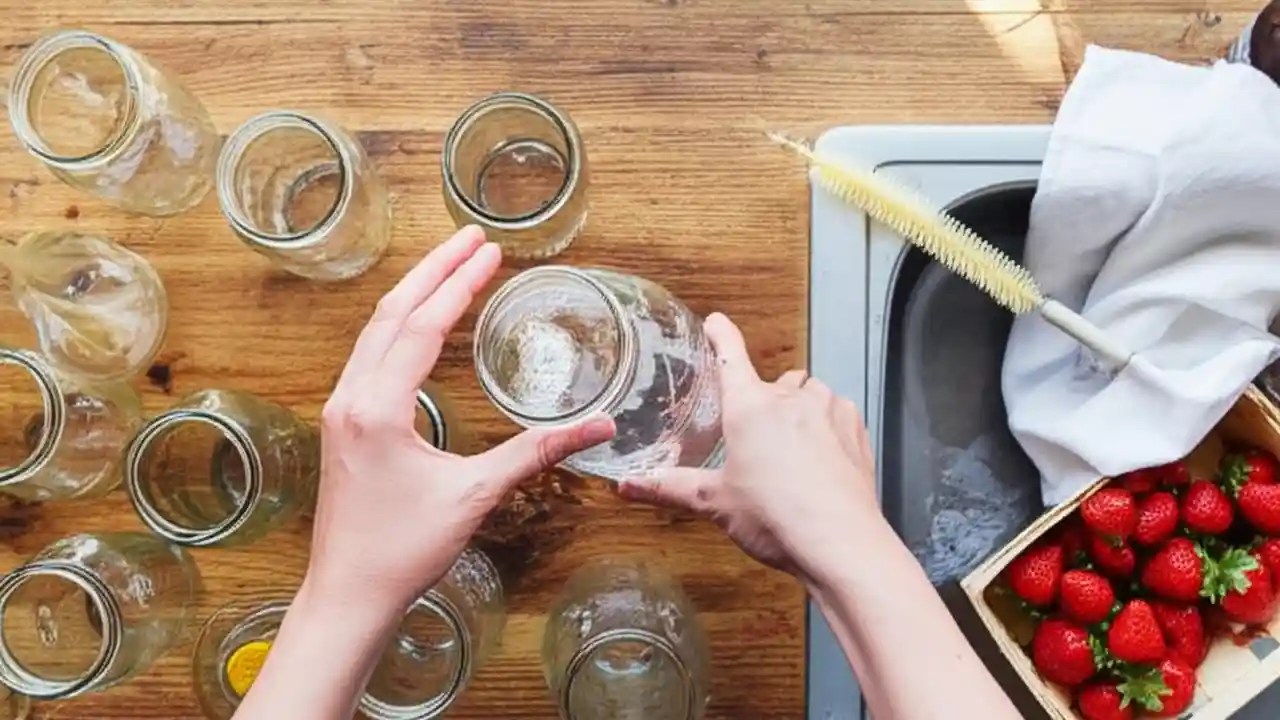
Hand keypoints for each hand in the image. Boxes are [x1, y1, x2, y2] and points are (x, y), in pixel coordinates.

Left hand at [309, 227, 614, 614]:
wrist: (348, 596)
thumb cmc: (404, 550)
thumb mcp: (475, 495)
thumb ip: (535, 453)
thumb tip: (599, 428)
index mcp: (377, 409)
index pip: (421, 327)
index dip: (458, 285)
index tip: (489, 251)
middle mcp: (350, 399)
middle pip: (390, 313)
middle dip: (433, 270)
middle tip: (472, 237)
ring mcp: (340, 410)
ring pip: (374, 331)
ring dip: (413, 293)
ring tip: (451, 263)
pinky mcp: (343, 425)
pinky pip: (369, 355)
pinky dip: (398, 325)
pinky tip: (420, 321)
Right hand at [620, 312, 876, 583]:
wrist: (840, 542)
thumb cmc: (777, 519)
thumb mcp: (716, 504)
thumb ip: (670, 488)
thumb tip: (628, 486)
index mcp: (750, 408)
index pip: (731, 356)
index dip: (721, 336)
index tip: (715, 323)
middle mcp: (790, 398)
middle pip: (772, 383)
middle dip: (764, 403)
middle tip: (756, 440)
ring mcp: (828, 409)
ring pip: (808, 394)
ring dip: (798, 412)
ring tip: (791, 454)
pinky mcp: (855, 427)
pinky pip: (836, 413)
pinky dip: (827, 427)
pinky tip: (820, 460)